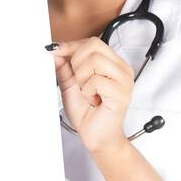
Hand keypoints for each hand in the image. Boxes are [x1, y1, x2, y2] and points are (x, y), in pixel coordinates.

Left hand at [49, 38, 135, 155]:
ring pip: (94, 60)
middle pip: (94, 45)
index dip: (71, 46)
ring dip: (82, 79)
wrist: (97, 138)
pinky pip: (97, 80)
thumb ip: (65, 68)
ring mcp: (124, 80)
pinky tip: (93, 100)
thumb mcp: (70, 85)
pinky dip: (88, 91)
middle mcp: (122, 69)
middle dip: (77, 63)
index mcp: (113, 64)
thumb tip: (56, 51)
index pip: (92, 42)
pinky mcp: (121, 93)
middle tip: (79, 82)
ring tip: (88, 92)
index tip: (56, 52)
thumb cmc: (87, 113)